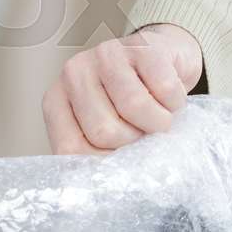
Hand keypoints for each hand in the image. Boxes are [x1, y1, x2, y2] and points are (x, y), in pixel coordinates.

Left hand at [42, 23, 202, 154]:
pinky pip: (165, 89)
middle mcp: (73, 73)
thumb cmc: (130, 102)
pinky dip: (175, 102)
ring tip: (159, 115)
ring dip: (159, 122)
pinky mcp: (141, 45)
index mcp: (56, 101)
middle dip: (134, 140)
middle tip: (143, 130)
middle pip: (104, 131)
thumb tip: (105, 186)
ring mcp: (105, 54)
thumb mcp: (104, 128)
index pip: (71, 150)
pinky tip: (167, 95)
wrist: (162, 58)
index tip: (121, 159)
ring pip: (135, 108)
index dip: (103, 164)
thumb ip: (95, 152)